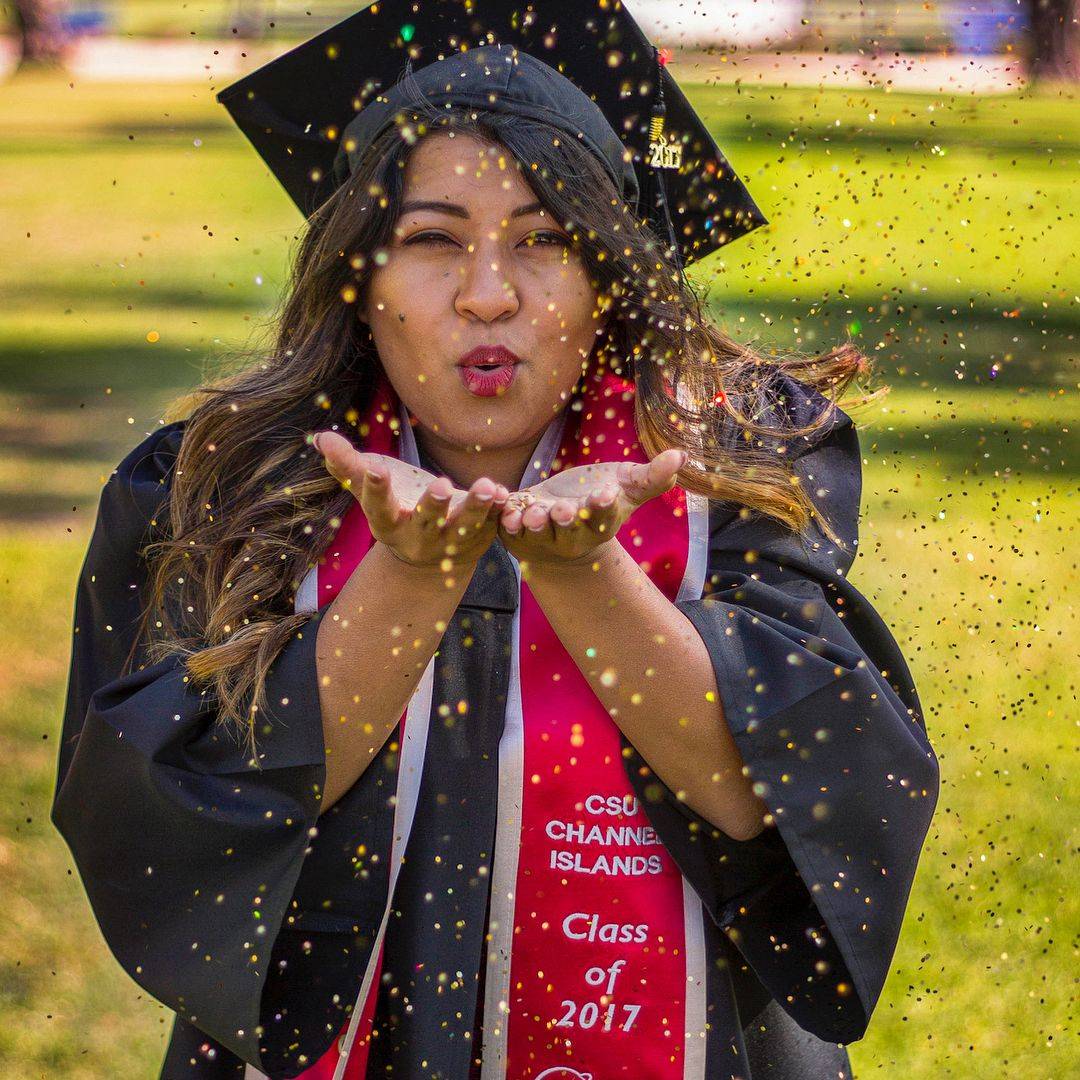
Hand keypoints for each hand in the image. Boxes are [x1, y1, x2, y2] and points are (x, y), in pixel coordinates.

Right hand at [312, 431, 509, 569]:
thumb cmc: (395, 512)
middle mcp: (419, 538)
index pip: (378, 507)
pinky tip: (504, 494)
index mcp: (388, 524)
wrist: (429, 560)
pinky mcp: (479, 539)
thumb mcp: (370, 493)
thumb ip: (348, 467)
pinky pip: (491, 525)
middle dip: (433, 505)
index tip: (375, 468)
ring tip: (486, 487)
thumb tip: (320, 437)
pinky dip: (498, 511)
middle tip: (440, 485)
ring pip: (465, 527)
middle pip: (426, 522)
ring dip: (476, 507)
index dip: (375, 489)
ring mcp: (451, 543)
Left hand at [497, 448, 687, 567]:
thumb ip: (651, 476)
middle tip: (568, 509)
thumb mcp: (626, 487)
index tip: (607, 494)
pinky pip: (507, 527)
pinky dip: (503, 517)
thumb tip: (681, 456)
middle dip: (569, 520)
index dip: (604, 507)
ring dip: (533, 523)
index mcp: (599, 524)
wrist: (560, 526)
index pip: (604, 518)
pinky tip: (501, 503)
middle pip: (570, 531)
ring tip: (533, 513)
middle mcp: (570, 536)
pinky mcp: (514, 531)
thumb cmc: (597, 501)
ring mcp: (540, 537)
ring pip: (536, 533)